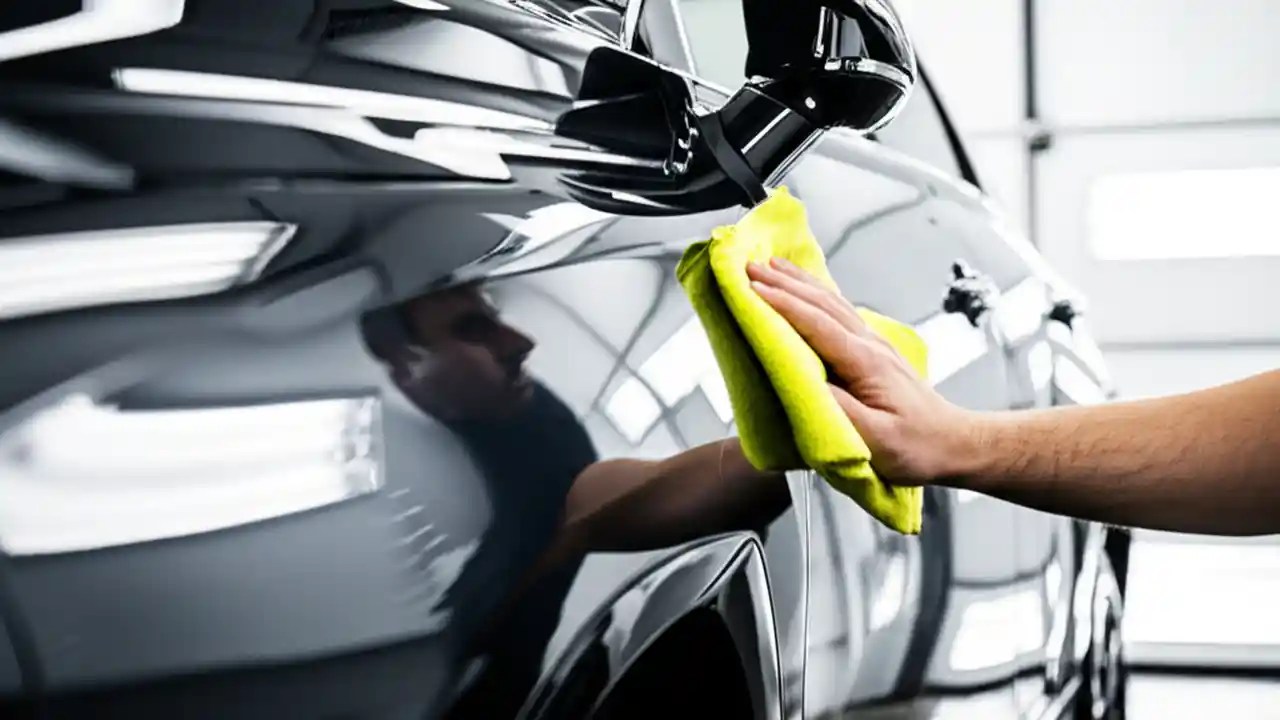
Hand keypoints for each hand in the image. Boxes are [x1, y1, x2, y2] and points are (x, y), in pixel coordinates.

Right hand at [747, 258, 980, 484]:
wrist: (953, 443)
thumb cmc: (915, 446)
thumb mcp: (874, 438)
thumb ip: (836, 409)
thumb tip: (801, 382)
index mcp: (865, 362)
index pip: (817, 323)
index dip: (782, 304)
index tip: (751, 288)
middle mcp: (869, 345)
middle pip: (821, 303)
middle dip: (783, 282)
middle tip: (749, 265)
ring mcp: (873, 345)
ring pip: (831, 302)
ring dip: (799, 281)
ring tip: (772, 265)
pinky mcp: (872, 353)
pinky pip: (838, 313)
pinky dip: (816, 295)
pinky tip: (807, 290)